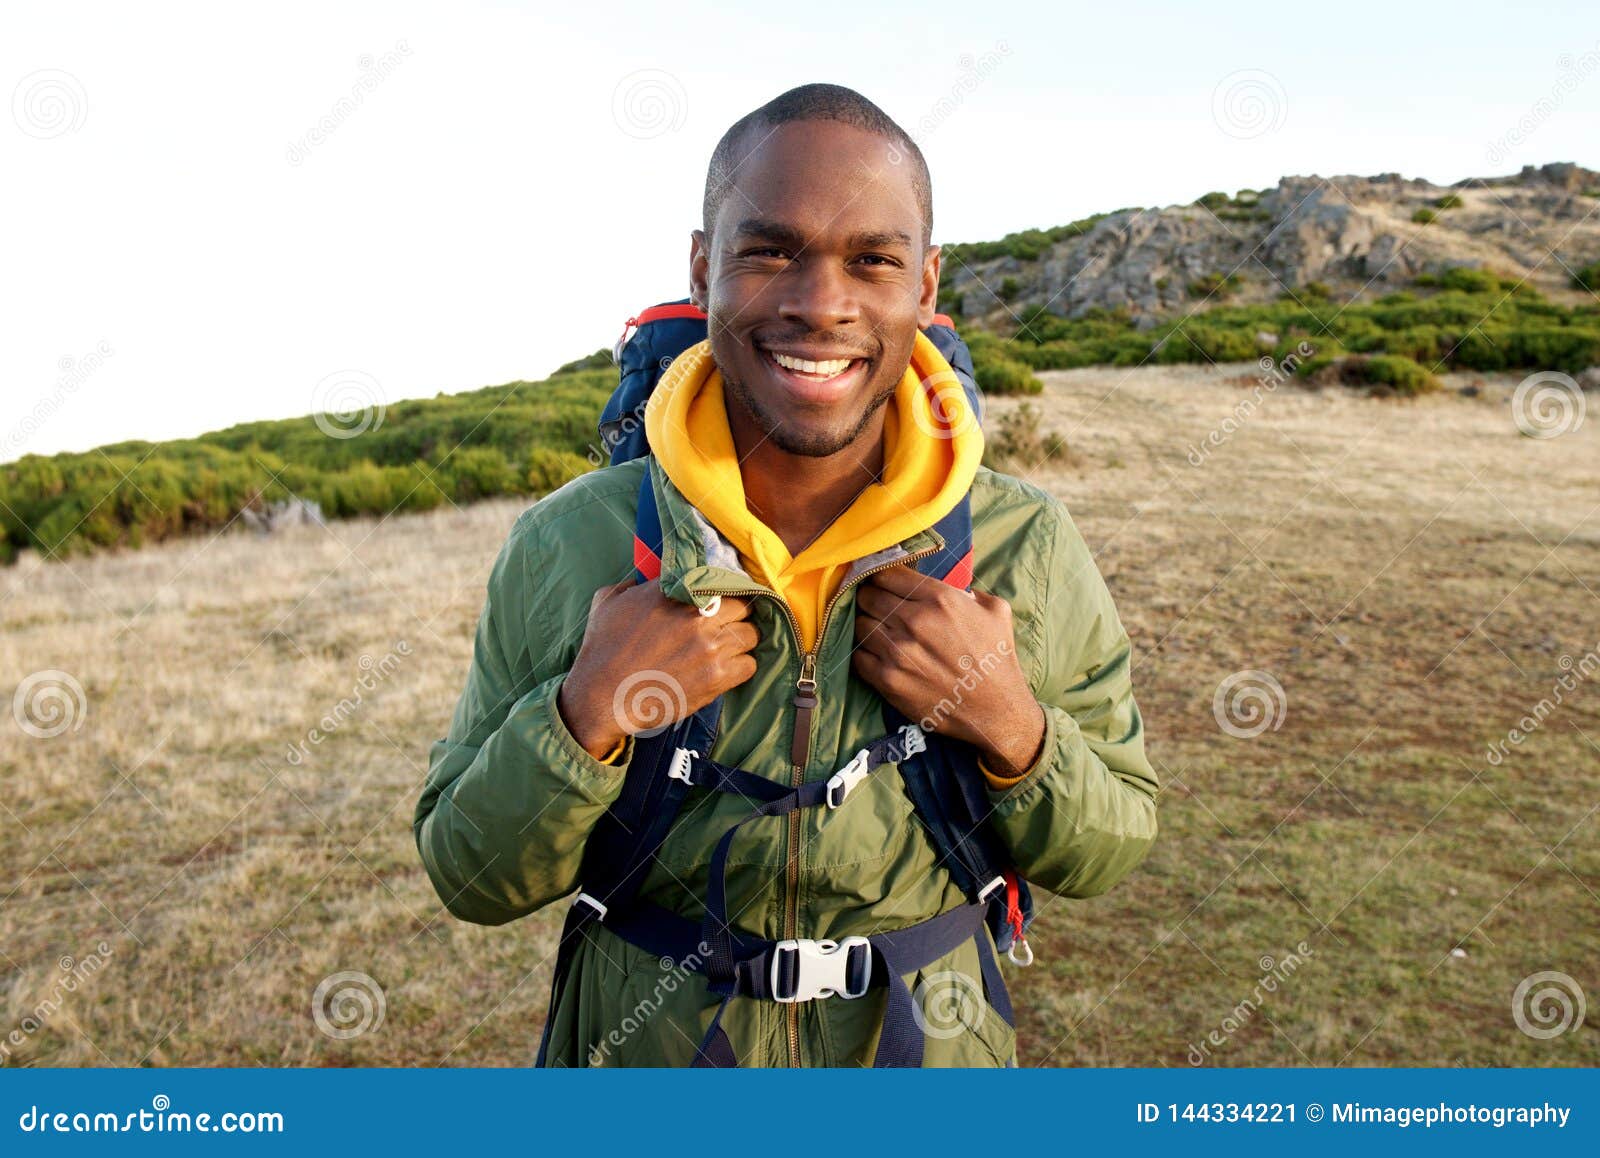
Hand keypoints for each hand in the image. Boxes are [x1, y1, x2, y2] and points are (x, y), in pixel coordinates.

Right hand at [558, 579, 758, 758]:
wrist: (602, 696)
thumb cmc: (602, 649)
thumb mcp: (607, 601)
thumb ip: (632, 585)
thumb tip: (649, 581)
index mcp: (673, 592)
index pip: (718, 579)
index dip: (724, 590)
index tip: (722, 598)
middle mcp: (696, 614)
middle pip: (742, 606)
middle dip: (735, 615)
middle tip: (726, 626)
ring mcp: (709, 646)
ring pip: (751, 635)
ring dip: (741, 641)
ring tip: (727, 650)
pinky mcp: (716, 676)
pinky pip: (749, 665)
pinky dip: (741, 667)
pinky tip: (727, 670)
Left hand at [852, 565, 1045, 780]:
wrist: (996, 711)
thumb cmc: (997, 660)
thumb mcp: (996, 611)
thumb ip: (970, 591)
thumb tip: (952, 588)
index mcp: (939, 599)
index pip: (888, 573)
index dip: (882, 576)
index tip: (883, 583)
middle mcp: (915, 621)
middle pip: (868, 596)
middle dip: (870, 598)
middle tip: (877, 606)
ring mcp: (897, 651)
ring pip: (860, 624)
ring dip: (867, 626)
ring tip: (879, 632)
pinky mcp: (887, 679)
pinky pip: (858, 656)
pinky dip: (865, 653)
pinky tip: (878, 655)